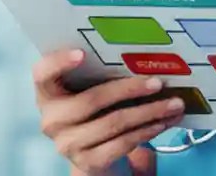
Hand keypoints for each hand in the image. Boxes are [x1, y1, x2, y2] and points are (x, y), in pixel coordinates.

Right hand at [32, 49, 183, 175]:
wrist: (92, 151)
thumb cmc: (95, 110)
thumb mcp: (91, 90)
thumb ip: (102, 74)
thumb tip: (142, 58)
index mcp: (48, 93)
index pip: (42, 74)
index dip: (59, 62)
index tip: (82, 53)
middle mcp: (52, 119)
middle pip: (91, 99)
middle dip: (129, 89)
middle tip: (158, 82)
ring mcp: (68, 143)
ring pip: (113, 123)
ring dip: (149, 112)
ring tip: (173, 103)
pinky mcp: (87, 162)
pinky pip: (122, 143)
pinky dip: (147, 131)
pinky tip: (162, 122)